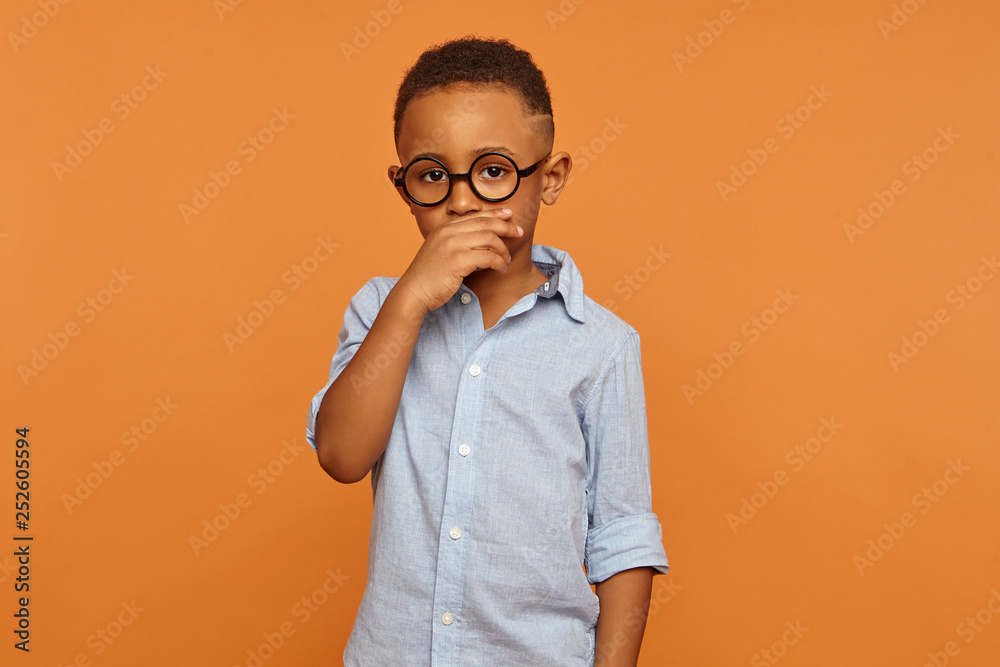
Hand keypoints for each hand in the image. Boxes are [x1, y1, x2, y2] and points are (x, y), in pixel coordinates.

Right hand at [396, 208, 523, 314]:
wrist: (413, 292)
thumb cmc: (428, 277)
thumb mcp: (440, 251)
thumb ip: (457, 242)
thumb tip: (484, 242)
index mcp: (444, 228)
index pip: (474, 216)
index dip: (494, 213)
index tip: (509, 215)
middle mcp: (448, 233)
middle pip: (485, 223)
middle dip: (506, 227)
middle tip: (518, 231)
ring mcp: (452, 245)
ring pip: (489, 239)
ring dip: (503, 250)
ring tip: (506, 260)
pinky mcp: (458, 261)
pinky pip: (488, 257)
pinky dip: (499, 263)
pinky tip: (501, 269)